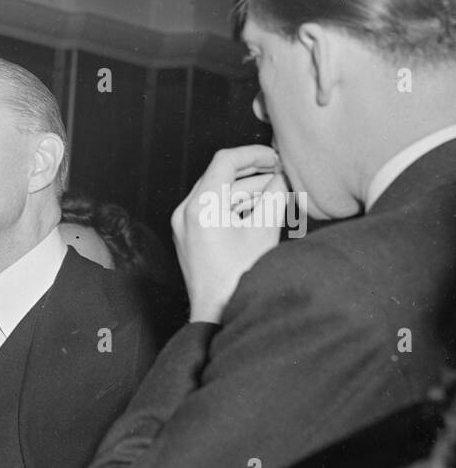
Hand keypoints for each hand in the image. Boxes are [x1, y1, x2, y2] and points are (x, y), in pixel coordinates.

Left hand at [171, 145, 283, 323]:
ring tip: (276, 193)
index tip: (276, 157)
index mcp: (200, 206)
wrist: (218, 313)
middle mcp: (186, 212)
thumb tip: (282, 178)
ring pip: (217, 194)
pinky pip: (211, 211)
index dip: (254, 154)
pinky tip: (259, 210)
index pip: (225, 161)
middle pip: (220, 176)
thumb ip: (275, 196)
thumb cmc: (238, 277)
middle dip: (253, 173)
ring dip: (246, 190)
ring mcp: (184, 226)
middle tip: (280, 174)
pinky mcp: (189, 238)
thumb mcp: (265, 230)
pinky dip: (234, 206)